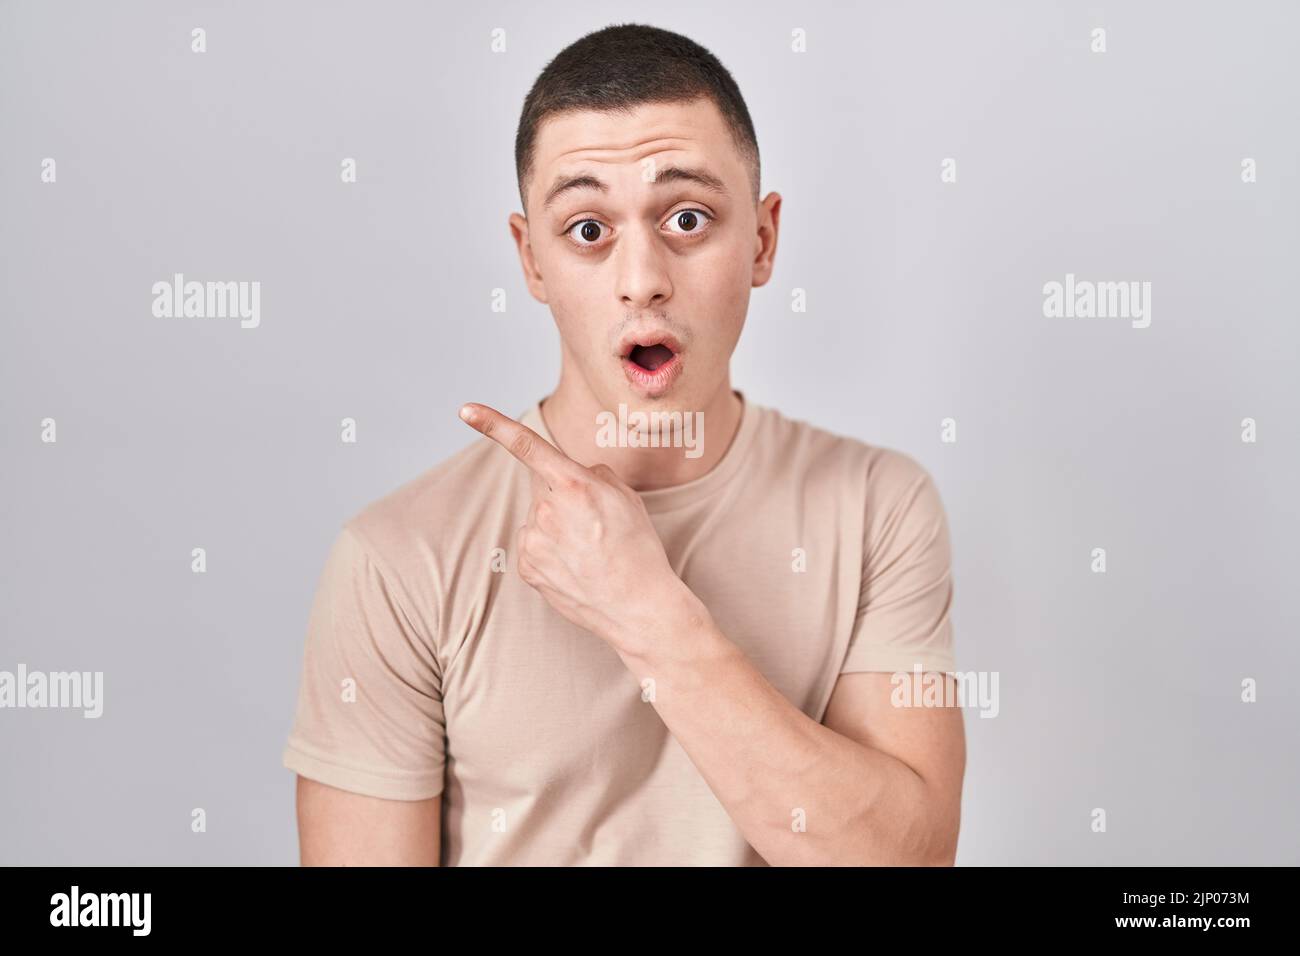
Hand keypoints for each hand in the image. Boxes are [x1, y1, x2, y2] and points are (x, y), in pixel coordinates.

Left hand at [458, 402, 695, 653]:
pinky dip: (552, 551)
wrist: (637, 608)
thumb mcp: (629, 498)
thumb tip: (577, 474)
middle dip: (566, 497)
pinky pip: (535, 545)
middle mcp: (547, 510)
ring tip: (590, 552)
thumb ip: (595, 475)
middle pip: (546, 488)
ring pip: (540, 518)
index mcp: (575, 485)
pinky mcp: (526, 567)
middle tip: (598, 526)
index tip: (466, 409)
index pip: (528, 446)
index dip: (493, 424)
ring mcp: (533, 541)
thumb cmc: (638, 550)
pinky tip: (576, 566)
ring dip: (559, 527)